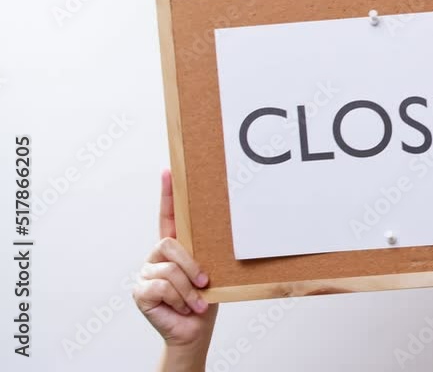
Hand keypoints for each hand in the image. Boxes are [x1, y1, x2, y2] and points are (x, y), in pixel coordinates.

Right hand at [133, 170, 217, 367]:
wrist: (195, 331)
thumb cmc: (206, 299)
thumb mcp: (210, 272)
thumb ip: (206, 254)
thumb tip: (224, 233)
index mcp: (175, 248)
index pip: (169, 216)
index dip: (168, 194)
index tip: (169, 170)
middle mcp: (157, 256)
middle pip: (169, 244)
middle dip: (191, 265)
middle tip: (205, 281)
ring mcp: (146, 273)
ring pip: (169, 269)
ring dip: (188, 289)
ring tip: (195, 302)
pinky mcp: (140, 291)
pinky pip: (161, 286)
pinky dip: (178, 299)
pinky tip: (182, 308)